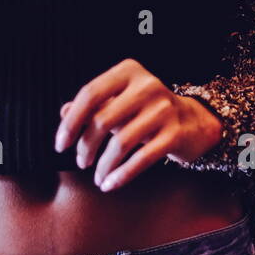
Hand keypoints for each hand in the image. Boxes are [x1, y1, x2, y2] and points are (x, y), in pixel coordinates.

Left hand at [54, 59, 224, 191]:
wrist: (194, 121)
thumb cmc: (148, 110)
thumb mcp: (120, 100)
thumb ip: (93, 105)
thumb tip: (64, 113)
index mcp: (128, 72)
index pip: (90, 94)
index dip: (71, 121)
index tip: (60, 144)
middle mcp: (147, 86)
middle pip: (103, 119)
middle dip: (86, 146)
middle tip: (81, 161)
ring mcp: (163, 110)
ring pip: (121, 142)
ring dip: (104, 165)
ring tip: (97, 176)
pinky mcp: (174, 134)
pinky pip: (142, 159)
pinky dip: (122, 175)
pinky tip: (110, 183)